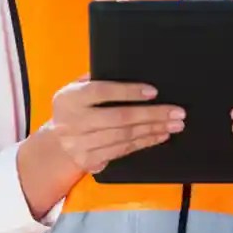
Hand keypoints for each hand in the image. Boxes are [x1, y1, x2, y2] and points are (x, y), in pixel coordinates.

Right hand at [45, 75, 185, 174]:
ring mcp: (81, 145)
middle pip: (119, 118)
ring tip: (175, 124)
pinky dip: (145, 142)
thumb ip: (95, 80)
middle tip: (177, 112)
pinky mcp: (91, 161)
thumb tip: (127, 70)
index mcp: (69, 99)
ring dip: (153, 130)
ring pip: (124, 137)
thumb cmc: (74, 110)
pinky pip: (123, 151)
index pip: (102, 92)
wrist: (56, 145)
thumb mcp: (75, 90)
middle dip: (151, 115)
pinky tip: (160, 135)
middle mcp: (73, 123)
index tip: (154, 91)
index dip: (129, 92)